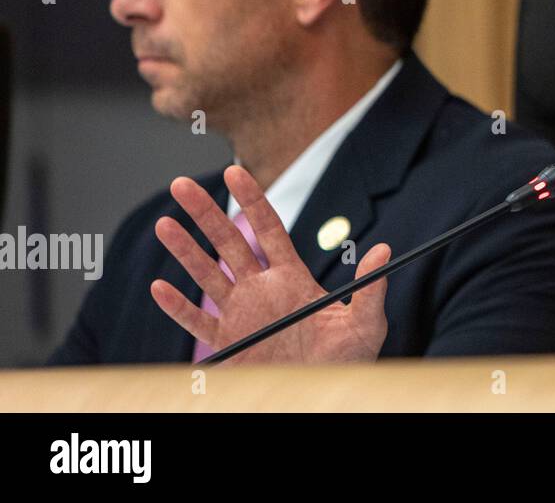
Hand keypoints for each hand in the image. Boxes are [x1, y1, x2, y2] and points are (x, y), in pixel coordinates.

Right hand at [150, 165, 389, 364]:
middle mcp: (262, 291)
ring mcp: (242, 316)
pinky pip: (197, 324)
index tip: (234, 171)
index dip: (252, 199)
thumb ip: (370, 288)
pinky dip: (177, 308)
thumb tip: (384, 250)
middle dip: (205, 214)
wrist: (324, 395)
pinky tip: (159, 288)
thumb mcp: (366, 324)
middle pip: (228, 244)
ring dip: (185, 252)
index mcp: (292, 278)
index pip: (268, 229)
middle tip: (181, 185)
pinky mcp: (229, 346)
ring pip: (207, 277)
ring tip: (164, 224)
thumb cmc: (349, 361)